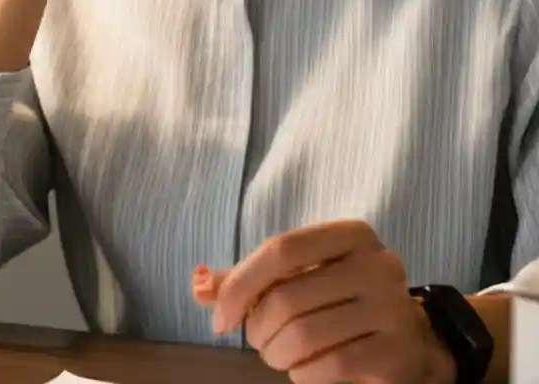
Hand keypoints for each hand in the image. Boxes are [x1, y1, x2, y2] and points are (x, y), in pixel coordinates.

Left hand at [192, 220, 456, 383]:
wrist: (406, 343)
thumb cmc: (336, 303)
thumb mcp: (294, 280)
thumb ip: (244, 280)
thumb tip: (197, 284)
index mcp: (351, 235)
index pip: (280, 249)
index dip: (239, 285)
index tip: (221, 319)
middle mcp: (379, 264)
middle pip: (287, 297)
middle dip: (257, 328)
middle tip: (257, 340)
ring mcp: (394, 307)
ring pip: (304, 335)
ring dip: (276, 353)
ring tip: (277, 354)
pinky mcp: (398, 351)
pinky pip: (330, 365)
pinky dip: (302, 373)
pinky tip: (304, 369)